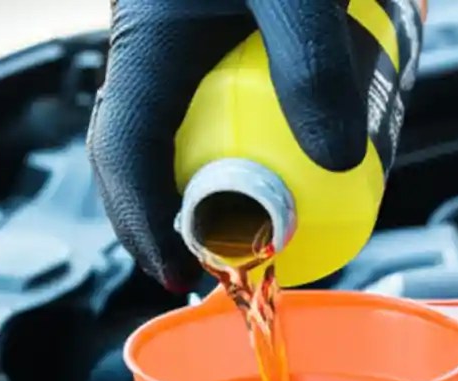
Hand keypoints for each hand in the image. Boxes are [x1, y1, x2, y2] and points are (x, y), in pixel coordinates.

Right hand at [87, 0, 374, 292]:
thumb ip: (312, 64)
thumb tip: (334, 163)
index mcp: (148, 41)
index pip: (123, 151)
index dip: (142, 225)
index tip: (177, 274)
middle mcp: (145, 44)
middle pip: (135, 153)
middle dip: (164, 217)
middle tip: (211, 264)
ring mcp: (167, 38)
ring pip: (164, 127)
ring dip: (195, 179)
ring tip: (236, 222)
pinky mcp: (196, 28)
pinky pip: (196, 100)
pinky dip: (223, 140)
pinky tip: (264, 152)